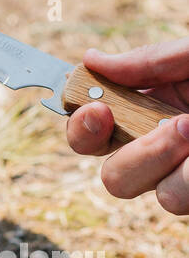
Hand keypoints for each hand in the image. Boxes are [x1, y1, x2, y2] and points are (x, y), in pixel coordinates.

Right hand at [66, 39, 188, 214]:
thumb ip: (149, 62)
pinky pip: (173, 198)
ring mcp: (177, 175)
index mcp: (152, 111)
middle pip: (111, 174)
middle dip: (131, 152)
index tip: (97, 108)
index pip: (93, 128)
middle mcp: (160, 149)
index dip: (81, 123)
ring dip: (160, 158)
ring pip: (135, 188)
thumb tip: (89, 59)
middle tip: (175, 124)